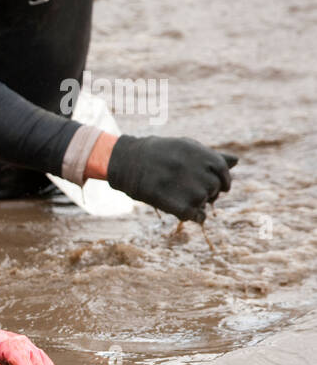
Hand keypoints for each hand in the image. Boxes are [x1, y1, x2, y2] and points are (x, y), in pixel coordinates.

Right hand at [104, 135, 237, 222]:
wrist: (127, 162)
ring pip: (205, 201)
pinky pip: (196, 216)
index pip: (224, 171)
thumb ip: (211, 156)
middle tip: (188, 189)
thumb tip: (236, 161)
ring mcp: (188, 188)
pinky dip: (195, 217)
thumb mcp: (185, 147)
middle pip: (215, 187)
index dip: (223, 180)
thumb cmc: (157, 153)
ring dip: (198, 203)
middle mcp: (197, 170)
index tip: (219, 186)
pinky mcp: (177, 204)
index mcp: (200, 154)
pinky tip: (186, 212)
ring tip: (180, 196)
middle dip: (208, 191)